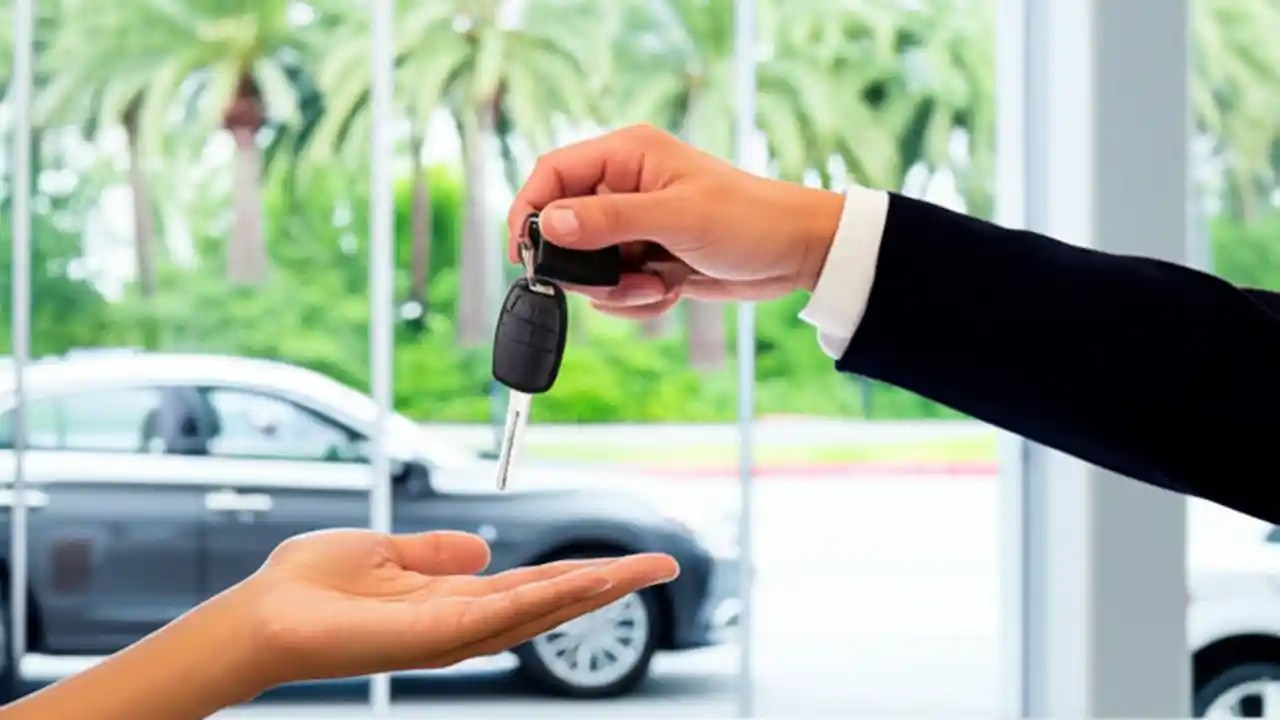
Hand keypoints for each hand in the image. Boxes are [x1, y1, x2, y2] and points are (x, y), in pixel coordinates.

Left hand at [237, 529, 678, 689]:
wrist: (262, 616)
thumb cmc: (308, 587)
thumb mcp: (384, 549)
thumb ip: (434, 550)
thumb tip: (480, 546)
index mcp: (453, 601)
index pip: (533, 586)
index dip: (582, 574)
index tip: (627, 561)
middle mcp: (463, 624)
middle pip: (551, 601)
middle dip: (609, 585)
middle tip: (663, 565)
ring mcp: (452, 634)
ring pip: (540, 609)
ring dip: (594, 590)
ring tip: (643, 571)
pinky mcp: (435, 637)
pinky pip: (502, 612)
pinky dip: (548, 597)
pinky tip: (586, 582)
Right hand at [508, 124, 844, 318]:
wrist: (797, 255)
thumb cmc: (748, 221)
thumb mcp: (678, 218)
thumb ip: (610, 220)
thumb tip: (551, 224)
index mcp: (627, 155)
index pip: (552, 173)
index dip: (530, 211)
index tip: (523, 254)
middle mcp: (624, 186)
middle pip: (565, 228)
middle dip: (585, 268)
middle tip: (616, 283)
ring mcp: (635, 225)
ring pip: (588, 267)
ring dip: (615, 289)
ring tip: (658, 286)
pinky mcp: (647, 258)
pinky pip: (615, 287)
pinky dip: (635, 300)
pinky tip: (670, 292)